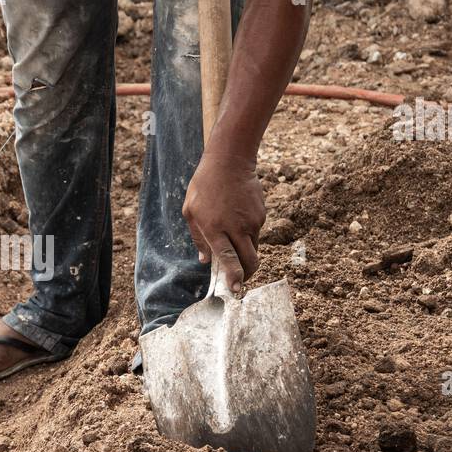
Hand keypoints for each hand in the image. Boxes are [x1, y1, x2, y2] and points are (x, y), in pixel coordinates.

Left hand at [182, 153, 265, 293]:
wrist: (230, 162)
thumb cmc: (204, 186)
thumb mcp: (190, 212)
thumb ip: (198, 238)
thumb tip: (205, 260)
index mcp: (215, 228)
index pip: (228, 258)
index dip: (233, 276)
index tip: (236, 290)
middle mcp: (236, 227)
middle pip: (249, 261)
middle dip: (246, 275)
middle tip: (239, 280)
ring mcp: (251, 221)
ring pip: (253, 249)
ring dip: (245, 254)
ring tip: (233, 239)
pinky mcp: (261, 215)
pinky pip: (255, 233)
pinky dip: (247, 235)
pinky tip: (237, 218)